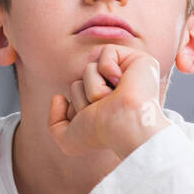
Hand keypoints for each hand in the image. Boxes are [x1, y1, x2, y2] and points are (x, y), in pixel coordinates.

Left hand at [47, 43, 169, 159]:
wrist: (124, 125)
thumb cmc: (101, 135)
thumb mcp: (69, 141)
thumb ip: (54, 124)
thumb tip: (58, 97)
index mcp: (104, 104)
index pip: (75, 93)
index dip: (77, 107)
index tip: (93, 120)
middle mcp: (116, 89)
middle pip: (79, 80)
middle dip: (84, 96)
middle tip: (105, 107)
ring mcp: (129, 75)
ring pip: (90, 68)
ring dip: (94, 86)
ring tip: (113, 98)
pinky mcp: (139, 61)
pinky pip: (107, 52)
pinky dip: (107, 67)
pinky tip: (121, 82)